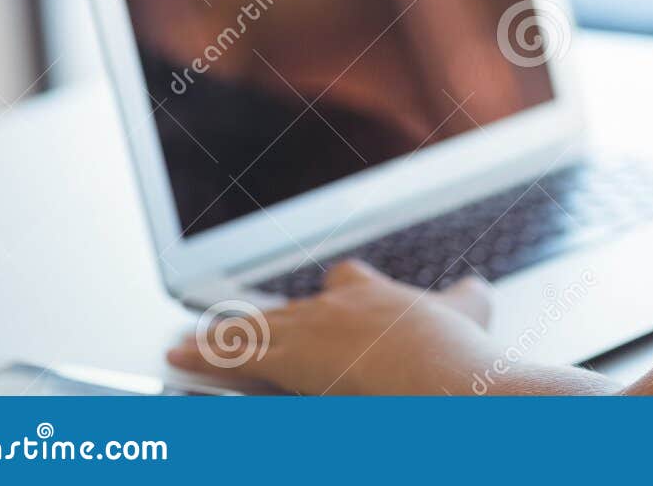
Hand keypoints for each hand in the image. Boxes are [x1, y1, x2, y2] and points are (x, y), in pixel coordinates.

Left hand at [167, 260, 495, 394]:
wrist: (437, 372)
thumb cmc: (454, 349)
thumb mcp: (470, 312)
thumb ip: (467, 299)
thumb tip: (476, 288)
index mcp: (377, 295)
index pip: (347, 280)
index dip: (336, 293)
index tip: (330, 301)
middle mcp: (338, 306)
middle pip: (290, 308)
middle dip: (267, 321)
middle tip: (243, 329)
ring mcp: (311, 330)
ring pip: (253, 327)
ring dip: (219, 335)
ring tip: (187, 341)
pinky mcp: (288, 359)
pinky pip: (232, 353)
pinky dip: (202, 353)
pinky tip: (177, 354)